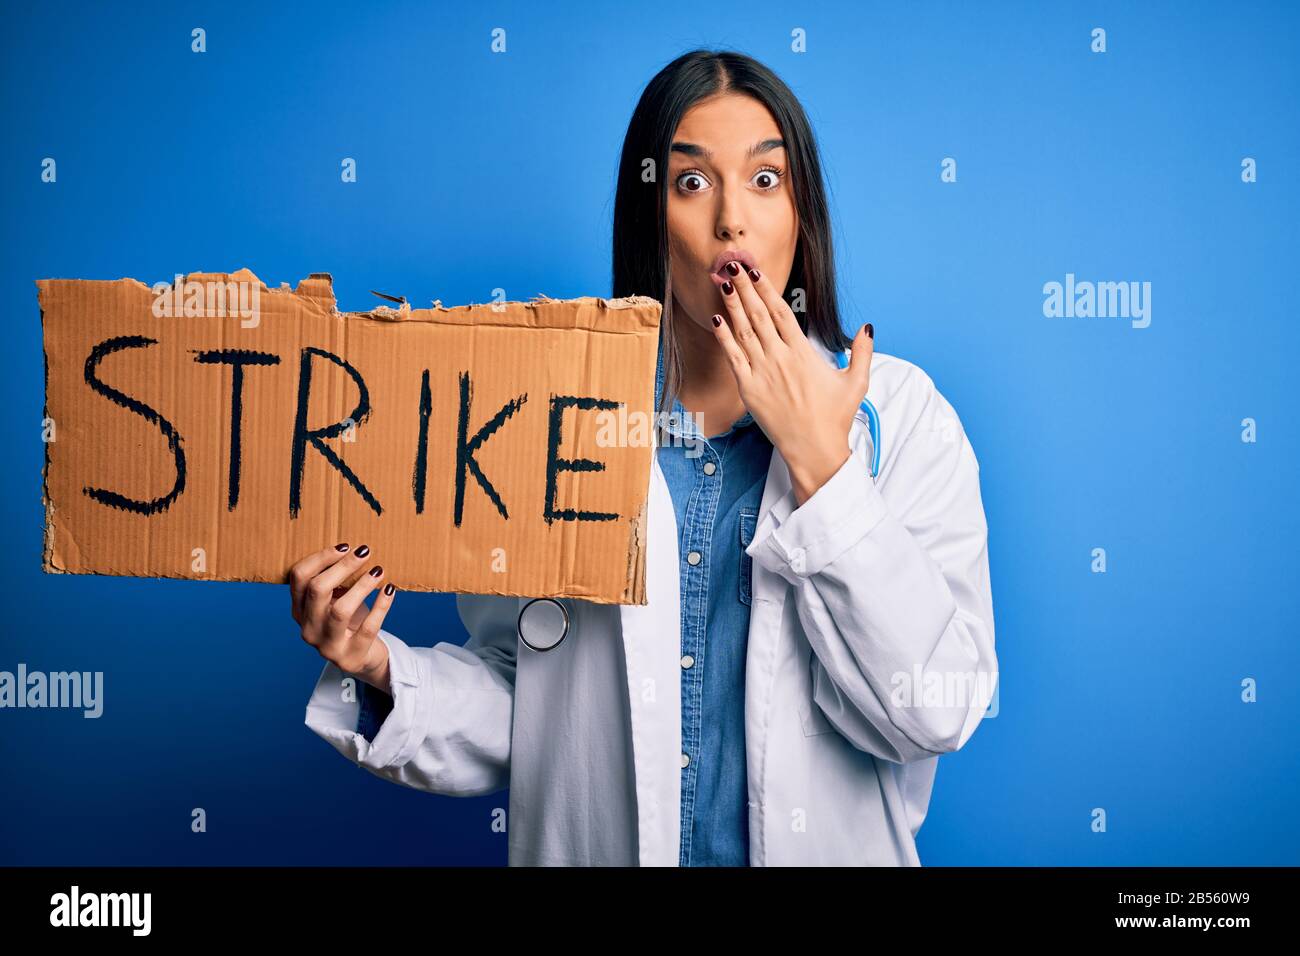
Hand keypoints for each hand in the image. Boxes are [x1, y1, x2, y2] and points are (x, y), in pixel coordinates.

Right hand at [289, 542, 395, 690]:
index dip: (320, 558)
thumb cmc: (350, 623)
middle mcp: (308, 629)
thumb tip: (354, 550)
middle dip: (342, 567)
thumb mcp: (336, 601)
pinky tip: (389, 589)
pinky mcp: (351, 656)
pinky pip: (368, 628)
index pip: (299, 578)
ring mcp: (328, 646)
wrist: (363, 659)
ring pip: (340, 610)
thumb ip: (335, 581)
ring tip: (378, 571)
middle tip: (364, 552)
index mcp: (299, 611)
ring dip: (361, 586)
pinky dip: (381, 606)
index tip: (345, 546)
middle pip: (317, 590)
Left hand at [710, 259, 873, 505]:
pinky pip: (733, 357)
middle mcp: (780, 358)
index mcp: (803, 353)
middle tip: (732, 265)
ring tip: (723, 282)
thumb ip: (861, 352)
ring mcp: (762, 373)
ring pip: (744, 331)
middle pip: (759, 315)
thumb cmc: (834, 418)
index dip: (767, 289)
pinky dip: (724, 337)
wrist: (814, 449)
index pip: (782, 312)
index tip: (756, 271)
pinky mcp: (749, 389)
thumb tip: (867, 327)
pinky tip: (717, 319)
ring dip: (733, 305)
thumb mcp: (857, 382)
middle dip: (745, 288)